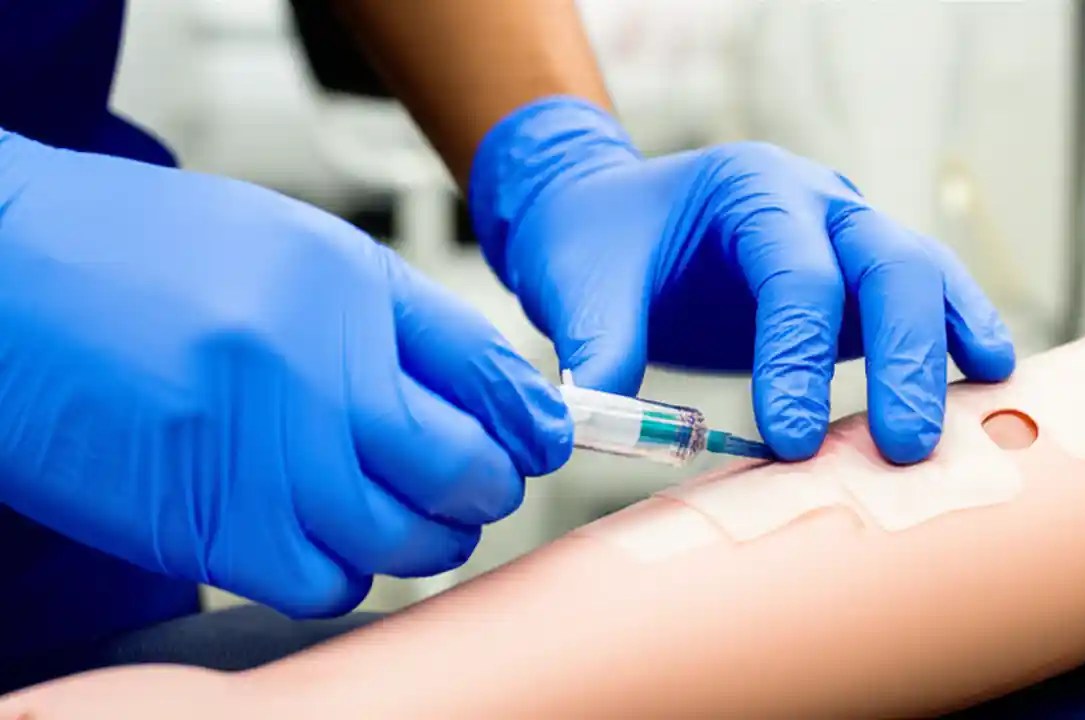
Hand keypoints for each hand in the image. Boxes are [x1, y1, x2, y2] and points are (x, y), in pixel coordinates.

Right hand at [0, 131, 571, 616]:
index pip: (489, 385)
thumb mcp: (303, 249)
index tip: (540, 439)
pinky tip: (334, 533)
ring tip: (410, 507)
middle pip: (461, 475)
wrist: (5, 279)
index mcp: (346, 304)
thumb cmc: (149, 250)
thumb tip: (501, 389)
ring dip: (426, 535)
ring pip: (401, 545)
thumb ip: (410, 320)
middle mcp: (310, 389)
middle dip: (486, 484)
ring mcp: (258, 468)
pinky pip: (323, 585)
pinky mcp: (206, 532)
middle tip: (473, 476)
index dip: (530, 424)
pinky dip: (350, 571)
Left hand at [469, 97, 1014, 463]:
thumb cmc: (597, 244)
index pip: (794, 273)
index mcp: (749, 188)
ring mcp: (847, 236)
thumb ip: (599, 349)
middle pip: (890, 263)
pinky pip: (925, 298)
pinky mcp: (858, 280)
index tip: (791, 441)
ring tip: (970, 422)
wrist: (608, 216)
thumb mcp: (580, 285)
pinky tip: (985, 379)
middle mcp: (815, 201)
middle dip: (903, 359)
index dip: (798, 359)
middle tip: (901, 450)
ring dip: (945, 348)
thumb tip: (605, 426)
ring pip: (924, 274)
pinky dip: (956, 334)